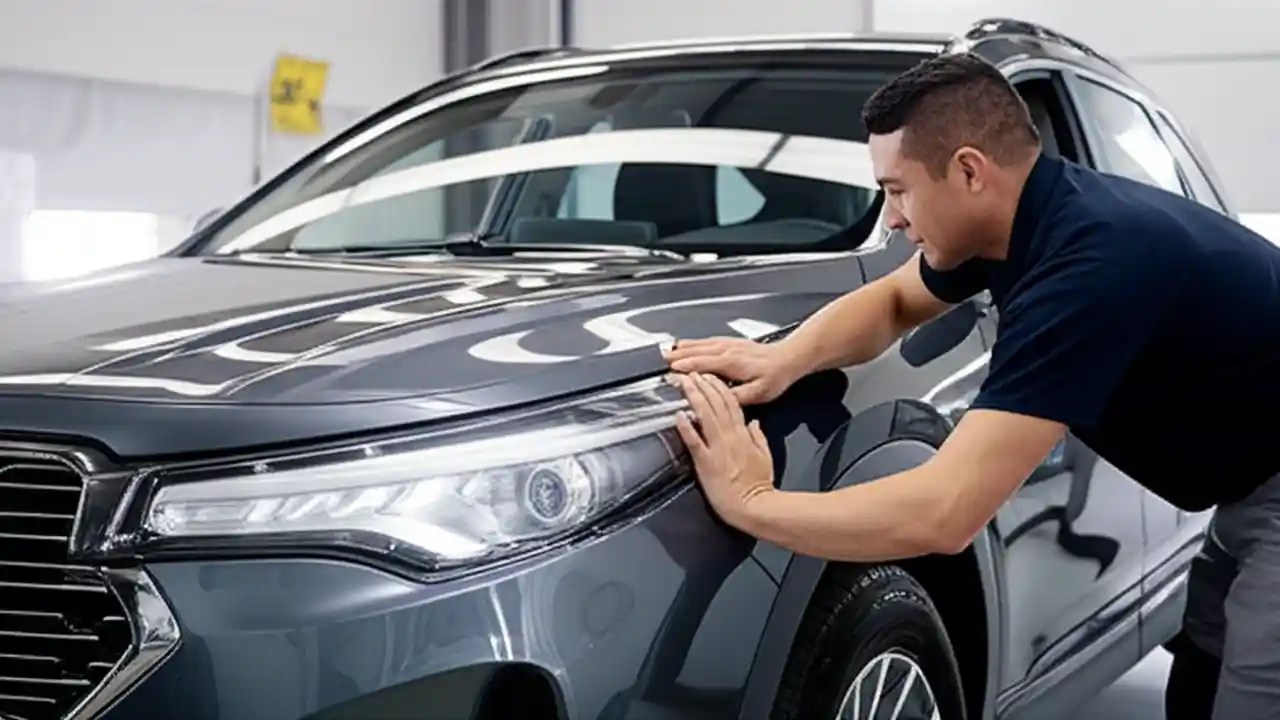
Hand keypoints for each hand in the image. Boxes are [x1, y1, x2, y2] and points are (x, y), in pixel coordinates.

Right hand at [663, 337, 800, 404]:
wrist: (788, 358)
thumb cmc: (774, 377)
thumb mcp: (758, 393)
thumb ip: (736, 397)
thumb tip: (718, 399)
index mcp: (731, 363)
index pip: (702, 364)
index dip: (686, 368)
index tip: (671, 372)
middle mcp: (727, 351)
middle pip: (697, 352)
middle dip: (679, 356)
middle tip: (662, 361)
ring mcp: (729, 344)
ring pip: (701, 345)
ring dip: (683, 348)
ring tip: (668, 352)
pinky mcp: (731, 342)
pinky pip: (707, 341)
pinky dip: (694, 343)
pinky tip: (687, 344)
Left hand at [673, 372, 775, 526]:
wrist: (754, 507)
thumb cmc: (758, 485)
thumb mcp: (765, 456)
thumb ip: (758, 436)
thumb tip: (754, 422)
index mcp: (743, 435)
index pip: (731, 404)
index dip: (719, 387)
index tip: (710, 376)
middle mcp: (730, 437)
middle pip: (717, 404)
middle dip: (704, 385)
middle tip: (693, 371)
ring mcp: (717, 448)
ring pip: (706, 416)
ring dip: (694, 397)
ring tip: (685, 383)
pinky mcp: (706, 463)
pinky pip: (694, 441)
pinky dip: (686, 427)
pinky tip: (678, 415)